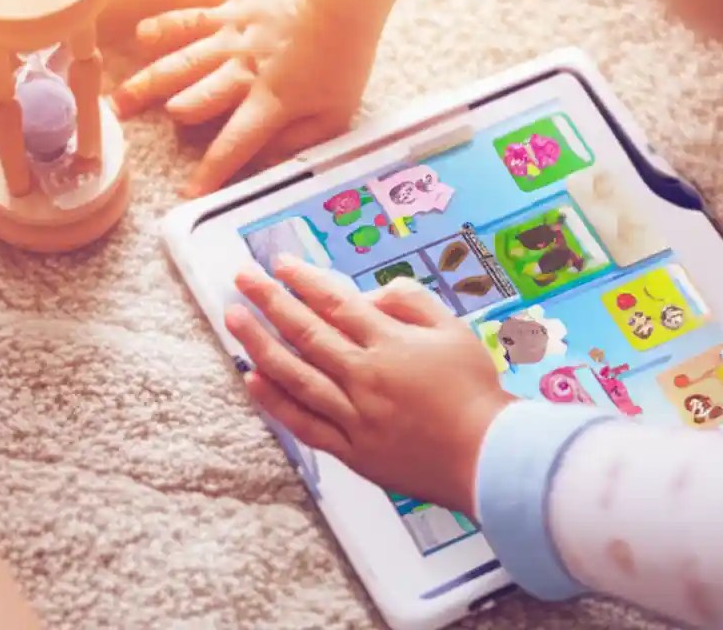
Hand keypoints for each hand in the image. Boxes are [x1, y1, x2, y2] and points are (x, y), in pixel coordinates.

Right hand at [111, 0, 379, 196]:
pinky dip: (168, 19)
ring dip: (152, 76)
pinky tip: (143, 33)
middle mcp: (244, 66)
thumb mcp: (333, 115)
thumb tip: (265, 166)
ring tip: (121, 95)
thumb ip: (298, 143)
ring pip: (185, 55)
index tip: (189, 194)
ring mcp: (234, 32)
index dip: (211, 171)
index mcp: (270, 99)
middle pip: (197, 94)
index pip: (235, 143)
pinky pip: (195, 7)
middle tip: (129, 128)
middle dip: (167, 113)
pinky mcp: (231, 2)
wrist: (344, 0)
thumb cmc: (340, 61)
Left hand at [224, 257, 515, 515]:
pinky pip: (304, 423)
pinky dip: (275, 402)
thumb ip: (411, 303)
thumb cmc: (475, 392)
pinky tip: (252, 380)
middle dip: (269, 300)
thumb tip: (371, 295)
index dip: (303, 280)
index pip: (335, 302)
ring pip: (295, 374)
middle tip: (241, 279)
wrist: (489, 457)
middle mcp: (365, 376)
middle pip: (306, 331)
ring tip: (233, 319)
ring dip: (259, 344)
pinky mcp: (352, 449)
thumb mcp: (453, 331)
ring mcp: (354, 415)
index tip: (279, 265)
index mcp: (389, 343)